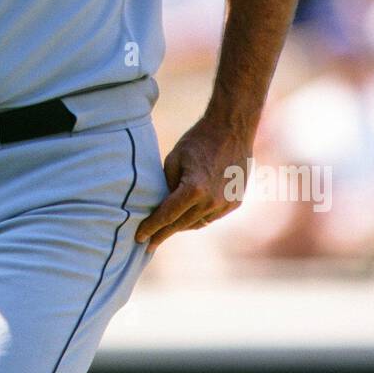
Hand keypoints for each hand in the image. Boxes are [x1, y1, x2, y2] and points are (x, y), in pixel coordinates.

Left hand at [134, 118, 251, 253]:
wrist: (232, 128)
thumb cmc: (197, 140)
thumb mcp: (173, 160)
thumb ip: (167, 186)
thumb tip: (161, 207)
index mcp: (194, 189)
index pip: (166, 216)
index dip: (150, 228)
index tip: (138, 238)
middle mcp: (212, 201)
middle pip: (181, 224)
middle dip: (163, 234)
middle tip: (148, 244)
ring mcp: (226, 204)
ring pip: (197, 224)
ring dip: (180, 228)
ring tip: (165, 231)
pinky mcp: (235, 203)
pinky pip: (211, 218)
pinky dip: (197, 219)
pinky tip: (186, 220)